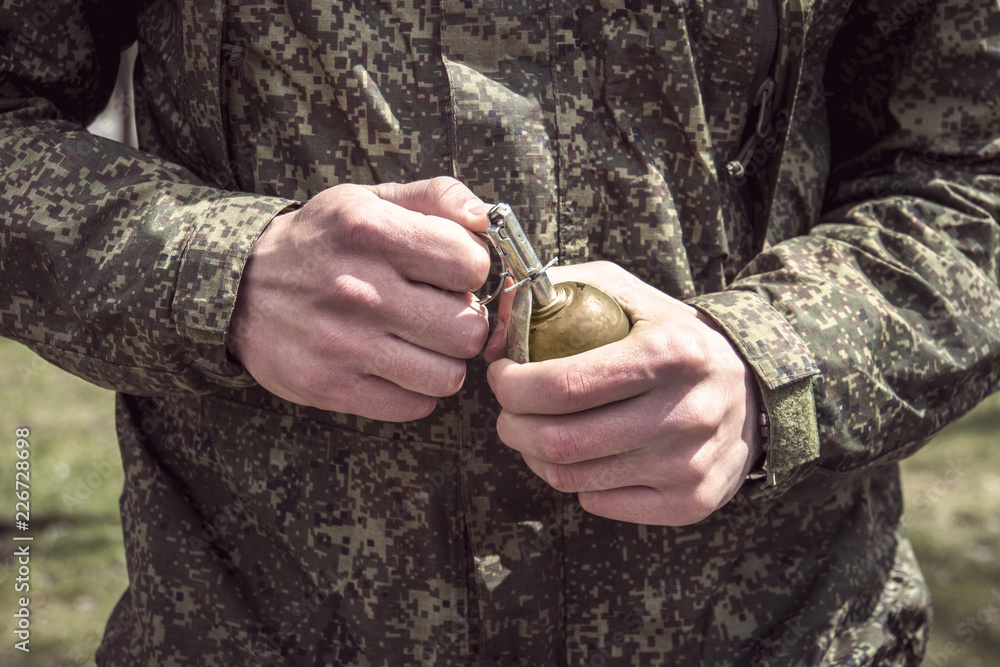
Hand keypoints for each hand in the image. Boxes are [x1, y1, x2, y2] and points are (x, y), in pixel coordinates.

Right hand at [228, 177, 491, 420]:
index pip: (472, 265)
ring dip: (443, 362)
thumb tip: (485, 219)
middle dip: (463, 321)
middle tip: (438, 313)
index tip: (450, 273)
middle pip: (468, 329)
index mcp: (370, 231)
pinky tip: (396, 367)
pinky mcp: (329, 387)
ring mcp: (342, 344)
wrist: (238, 288)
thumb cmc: (322, 241)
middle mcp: (357, 289)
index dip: (471, 270)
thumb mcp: (369, 199)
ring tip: (419, 343)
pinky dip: (415, 392)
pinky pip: (414, 406)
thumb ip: (436, 196)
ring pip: (448, 376)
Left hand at [485, 262, 761, 524]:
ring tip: (535, 433)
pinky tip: (582, 457)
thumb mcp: (628, 295)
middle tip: (509, 412)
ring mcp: (690, 464)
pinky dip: (575, 482)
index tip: (502, 375)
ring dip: (535, 456)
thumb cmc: (672, 338)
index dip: (512, 386)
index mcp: (669, 353)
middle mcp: (685, 412)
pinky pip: (600, 503)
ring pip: (573, 478)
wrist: (753, 393)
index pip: (562, 385)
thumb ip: (562, 290)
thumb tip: (500, 318)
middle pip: (561, 440)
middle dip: (512, 426)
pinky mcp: (692, 502)